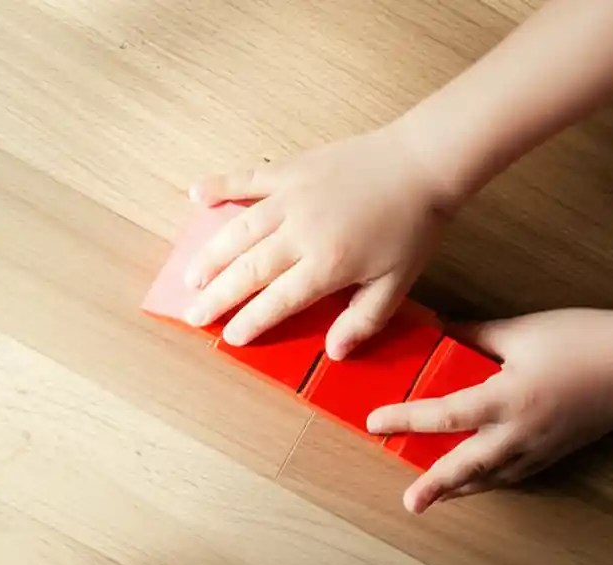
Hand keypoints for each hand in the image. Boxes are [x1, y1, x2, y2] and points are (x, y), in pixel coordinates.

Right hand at [182, 124, 461, 359]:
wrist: (421, 164)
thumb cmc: (413, 227)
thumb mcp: (397, 283)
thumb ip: (363, 320)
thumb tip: (333, 353)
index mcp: (327, 265)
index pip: (277, 301)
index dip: (251, 321)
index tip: (230, 337)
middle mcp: (300, 233)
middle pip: (249, 270)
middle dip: (218, 296)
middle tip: (193, 315)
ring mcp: (291, 198)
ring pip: (239, 230)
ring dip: (211, 254)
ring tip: (191, 277)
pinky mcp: (291, 169)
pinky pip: (247, 178)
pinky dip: (219, 186)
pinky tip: (195, 194)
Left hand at [367, 308, 612, 513]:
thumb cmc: (584, 339)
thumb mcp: (521, 331)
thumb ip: (475, 336)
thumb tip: (439, 334)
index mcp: (509, 398)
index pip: (445, 414)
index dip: (406, 419)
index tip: (375, 423)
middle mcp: (522, 432)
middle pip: (468, 466)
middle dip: (436, 486)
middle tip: (410, 503)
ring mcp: (541, 447)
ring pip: (493, 477)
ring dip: (461, 488)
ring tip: (433, 497)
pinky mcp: (557, 451)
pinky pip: (516, 474)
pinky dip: (491, 480)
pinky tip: (479, 480)